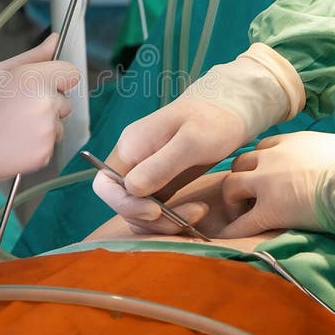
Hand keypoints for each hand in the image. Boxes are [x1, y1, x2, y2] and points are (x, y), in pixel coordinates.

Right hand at [0, 33, 79, 177]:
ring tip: (16, 125)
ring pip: (59, 124)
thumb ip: (34, 56)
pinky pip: (51, 144)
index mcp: (36, 79)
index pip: (71, 73)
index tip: (46, 84)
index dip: (59, 78)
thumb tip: (54, 41)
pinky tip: (17, 139)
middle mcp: (45, 104)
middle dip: (49, 103)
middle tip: (20, 108)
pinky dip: (38, 143)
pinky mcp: (45, 152)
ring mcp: (47, 131)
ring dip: (44, 124)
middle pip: (66, 101)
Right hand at [92, 45, 303, 222]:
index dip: (124, 204)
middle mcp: (132, 162)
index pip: (105, 185)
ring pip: (139, 212)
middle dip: (153, 219)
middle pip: (123, 204)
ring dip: (166, 222)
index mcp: (130, 147)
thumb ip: (161, 164)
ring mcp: (145, 174)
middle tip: (192, 215)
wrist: (229, 112)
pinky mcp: (160, 183)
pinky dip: (173, 218)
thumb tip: (131, 189)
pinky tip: (197, 212)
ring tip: (200, 212)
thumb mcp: (191, 141)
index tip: (156, 211)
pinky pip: (156, 210)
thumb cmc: (212, 119)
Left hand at [218, 131, 334, 237]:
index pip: (263, 147)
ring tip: (240, 213)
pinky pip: (242, 222)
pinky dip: (232, 230)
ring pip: (231, 185)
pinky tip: (225, 238)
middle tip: (247, 195)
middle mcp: (272, 158)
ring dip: (232, 200)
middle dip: (241, 178)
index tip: (263, 175)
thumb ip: (326, 151)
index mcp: (291, 142)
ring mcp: (266, 183)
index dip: (260, 162)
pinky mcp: (270, 210)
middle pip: (241, 163)